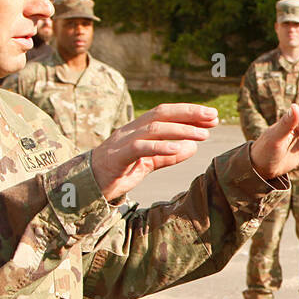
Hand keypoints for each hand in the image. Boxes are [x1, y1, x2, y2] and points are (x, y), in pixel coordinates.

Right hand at [90, 103, 219, 199]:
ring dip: (181, 130)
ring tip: (203, 135)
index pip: (167, 114)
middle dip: (189, 113)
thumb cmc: (117, 172)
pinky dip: (161, 147)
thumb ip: (168, 156)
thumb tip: (193, 147)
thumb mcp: (147, 164)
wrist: (86, 186)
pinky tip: (179, 149)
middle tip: (213, 117)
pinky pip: (140, 148)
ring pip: (154, 129)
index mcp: (138, 129)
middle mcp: (131, 130)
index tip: (212, 116)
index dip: (190, 112)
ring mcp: (123, 142)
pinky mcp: (118, 157)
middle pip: (162, 114)